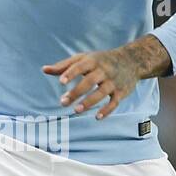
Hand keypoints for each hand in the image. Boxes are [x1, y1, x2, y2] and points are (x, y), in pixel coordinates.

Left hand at [42, 36, 169, 119]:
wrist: (131, 60)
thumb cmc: (101, 60)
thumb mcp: (84, 58)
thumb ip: (64, 65)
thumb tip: (44, 69)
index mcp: (92, 60)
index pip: (80, 66)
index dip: (71, 73)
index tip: (61, 82)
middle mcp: (104, 70)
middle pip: (89, 81)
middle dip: (76, 92)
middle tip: (63, 102)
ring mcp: (113, 82)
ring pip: (101, 92)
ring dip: (89, 102)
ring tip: (76, 110)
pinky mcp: (121, 92)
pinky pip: (114, 102)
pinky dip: (106, 110)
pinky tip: (96, 117)